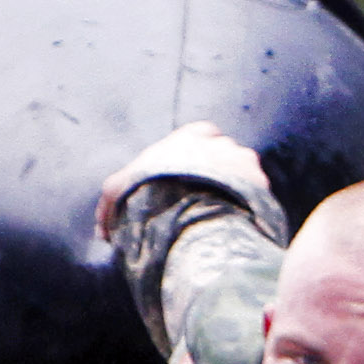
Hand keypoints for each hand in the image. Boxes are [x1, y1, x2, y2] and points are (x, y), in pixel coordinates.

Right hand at [96, 125, 269, 241]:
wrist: (190, 212)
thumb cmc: (150, 193)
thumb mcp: (118, 193)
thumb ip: (111, 206)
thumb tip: (102, 231)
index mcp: (190, 137)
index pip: (200, 132)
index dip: (197, 149)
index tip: (190, 168)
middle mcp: (220, 143)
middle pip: (224, 152)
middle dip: (219, 168)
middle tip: (206, 196)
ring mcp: (244, 163)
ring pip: (243, 171)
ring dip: (236, 187)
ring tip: (223, 212)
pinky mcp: (260, 186)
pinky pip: (258, 194)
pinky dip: (249, 205)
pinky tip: (237, 221)